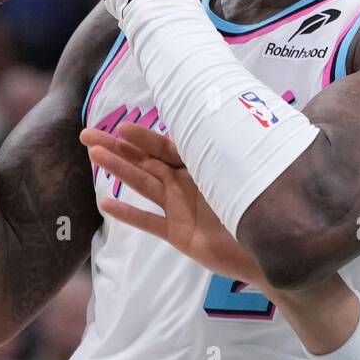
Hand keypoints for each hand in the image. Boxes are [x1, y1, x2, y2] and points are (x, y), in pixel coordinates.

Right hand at [81, 123, 265, 285]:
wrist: (272, 249)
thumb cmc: (265, 205)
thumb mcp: (245, 172)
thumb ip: (229, 150)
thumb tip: (228, 110)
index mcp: (204, 164)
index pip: (168, 146)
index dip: (144, 138)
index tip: (120, 128)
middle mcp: (188, 183)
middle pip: (147, 161)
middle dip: (118, 147)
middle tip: (87, 135)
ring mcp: (181, 208)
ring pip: (144, 185)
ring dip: (119, 170)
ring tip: (94, 155)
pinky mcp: (179, 234)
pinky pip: (150, 221)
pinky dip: (129, 214)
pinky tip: (105, 204)